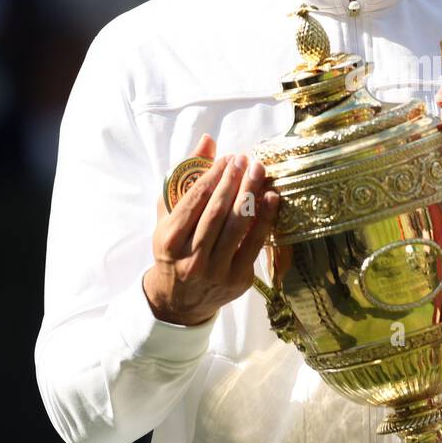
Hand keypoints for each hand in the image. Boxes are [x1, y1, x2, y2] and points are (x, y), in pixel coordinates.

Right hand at [143, 133, 279, 326]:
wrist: (179, 301)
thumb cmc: (173, 251)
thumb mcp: (169, 217)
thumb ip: (186, 178)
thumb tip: (208, 141)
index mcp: (169, 240)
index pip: (194, 201)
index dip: (213, 175)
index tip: (227, 158)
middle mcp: (191, 257)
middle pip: (217, 211)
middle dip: (234, 181)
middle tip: (246, 159)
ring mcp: (216, 271)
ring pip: (238, 226)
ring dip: (251, 194)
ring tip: (259, 171)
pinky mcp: (238, 279)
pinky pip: (255, 243)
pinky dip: (266, 219)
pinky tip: (272, 197)